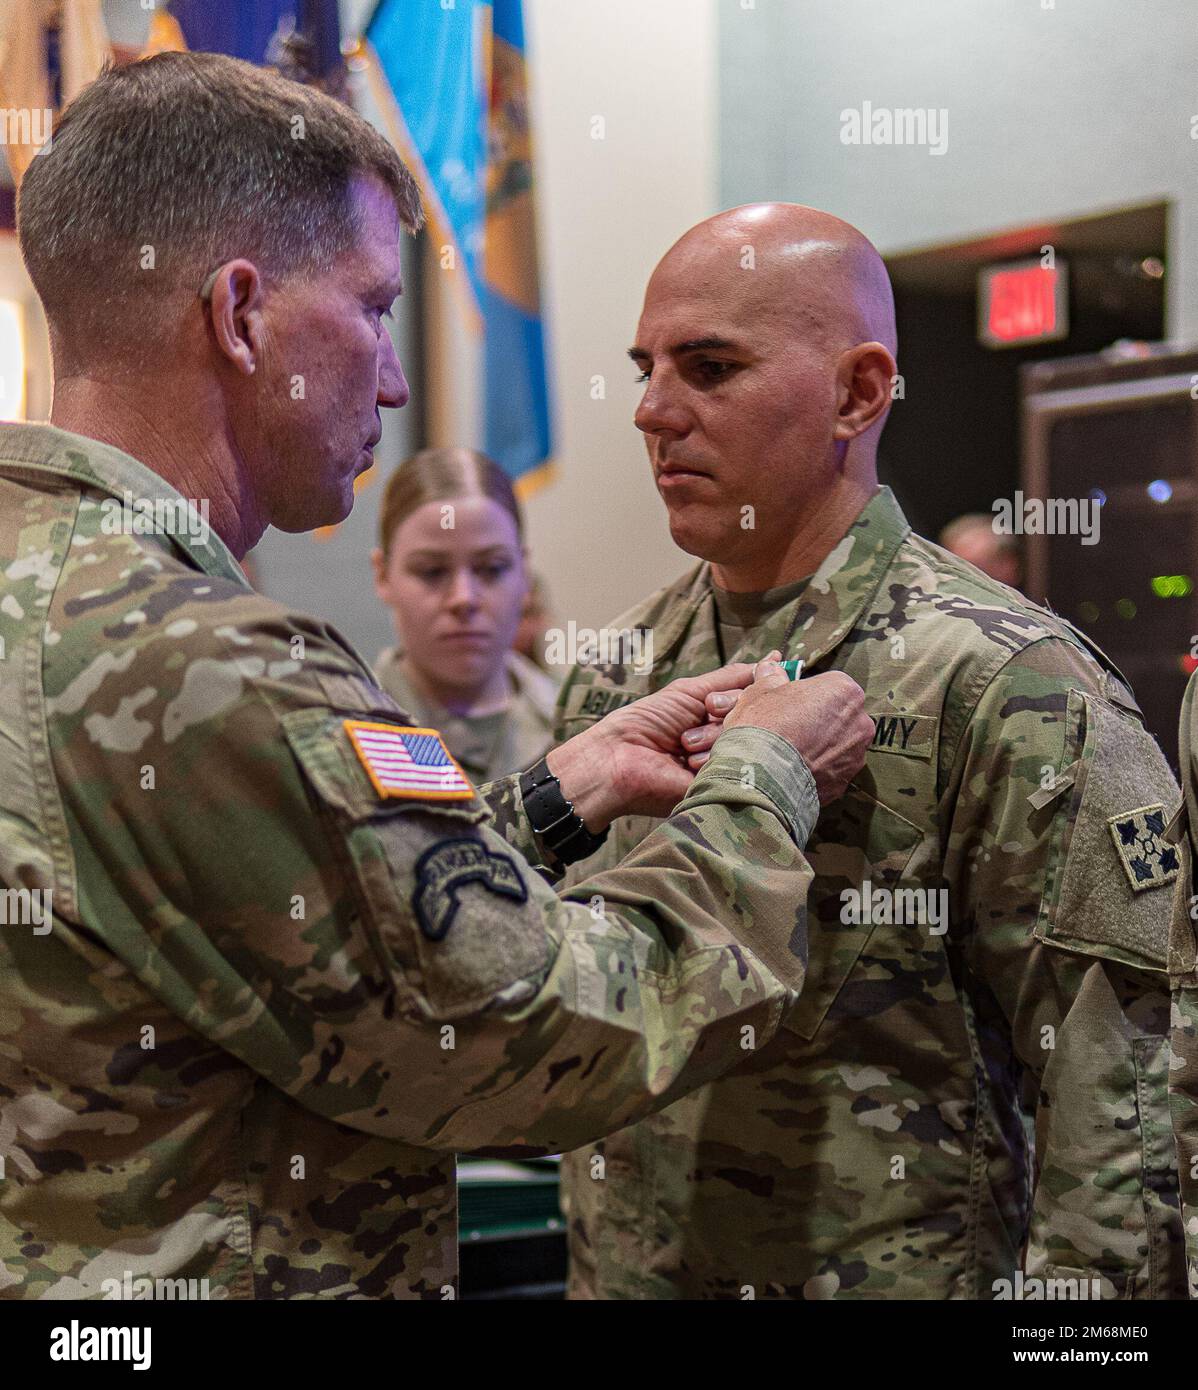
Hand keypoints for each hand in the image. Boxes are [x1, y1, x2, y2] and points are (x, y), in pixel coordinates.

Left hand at [546, 661, 763, 828]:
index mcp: (722, 719)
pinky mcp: (723, 786)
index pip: (756, 699)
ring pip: (748, 739)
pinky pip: (737, 763)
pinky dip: (712, 754)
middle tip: (704, 713)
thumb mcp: (691, 691)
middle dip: (729, 709)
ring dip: (714, 734)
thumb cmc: (647, 722)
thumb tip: (773, 660)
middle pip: (756, 717)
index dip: (751, 691)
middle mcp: (729, 741)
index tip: (738, 691)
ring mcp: (728, 764)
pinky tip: (689, 759)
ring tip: (685, 744)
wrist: (620, 758)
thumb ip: (732, 677)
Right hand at [721, 663, 873, 804]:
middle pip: (840, 715)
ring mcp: (856, 754)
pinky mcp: (847, 782)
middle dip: (820, 720)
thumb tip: (770, 669)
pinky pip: (833, 770)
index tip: (790, 703)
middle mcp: (860, 721)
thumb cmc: (763, 726)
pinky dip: (818, 770)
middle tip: (790, 728)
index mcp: (844, 689)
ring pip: (839, 744)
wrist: (762, 778)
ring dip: (821, 746)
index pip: (830, 685)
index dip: (807, 694)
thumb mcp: (759, 691)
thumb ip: (771, 677)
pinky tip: (795, 771)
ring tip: (792, 753)